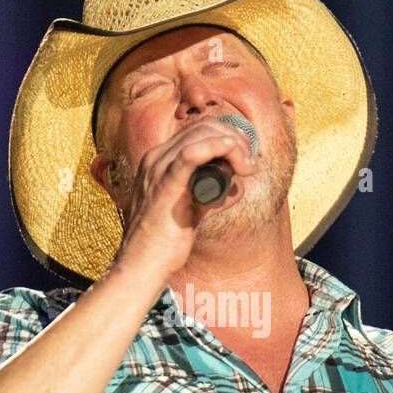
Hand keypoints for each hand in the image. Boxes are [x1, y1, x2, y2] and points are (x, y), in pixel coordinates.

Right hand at [113, 115, 258, 278]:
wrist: (142, 265)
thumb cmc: (164, 243)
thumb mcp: (191, 212)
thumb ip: (211, 198)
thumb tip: (238, 189)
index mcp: (159, 161)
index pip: (198, 130)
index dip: (228, 136)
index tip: (246, 158)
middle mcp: (156, 159)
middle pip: (203, 127)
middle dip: (235, 139)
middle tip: (250, 164)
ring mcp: (158, 169)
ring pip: (201, 135)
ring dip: (234, 145)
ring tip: (247, 167)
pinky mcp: (164, 184)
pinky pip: (191, 154)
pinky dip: (216, 147)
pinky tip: (233, 152)